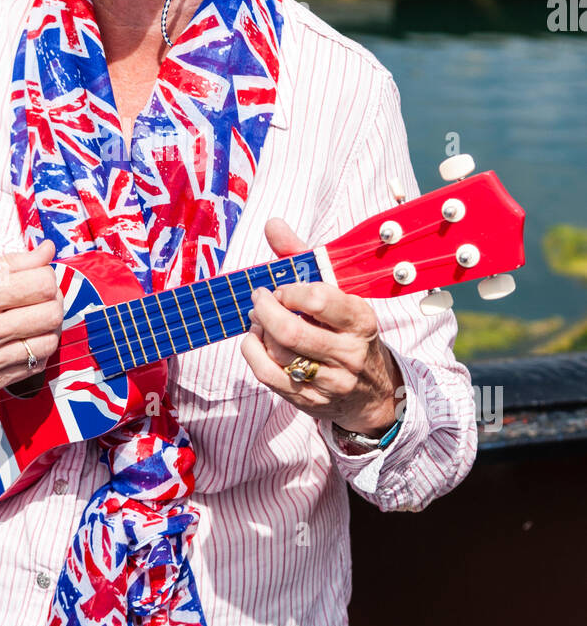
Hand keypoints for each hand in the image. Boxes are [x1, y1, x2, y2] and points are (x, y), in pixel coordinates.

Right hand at [0, 241, 62, 402]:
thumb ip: (11, 263)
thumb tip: (46, 250)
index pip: (42, 283)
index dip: (46, 274)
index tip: (38, 273)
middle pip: (51, 312)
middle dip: (52, 299)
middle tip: (40, 294)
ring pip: (48, 341)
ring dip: (48, 326)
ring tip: (33, 316)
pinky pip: (33, 366)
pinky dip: (35, 349)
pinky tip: (22, 338)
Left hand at [240, 219, 401, 434]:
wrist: (373, 391)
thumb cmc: (346, 330)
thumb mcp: (338, 292)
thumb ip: (303, 257)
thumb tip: (272, 224)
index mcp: (360, 319)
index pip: (318, 299)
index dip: (289, 290)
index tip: (281, 288)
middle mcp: (349, 353)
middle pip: (292, 331)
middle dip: (265, 310)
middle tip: (259, 299)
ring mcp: (331, 381)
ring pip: (279, 354)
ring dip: (258, 331)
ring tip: (258, 319)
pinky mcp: (311, 402)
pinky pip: (270, 377)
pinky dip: (253, 354)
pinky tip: (255, 341)